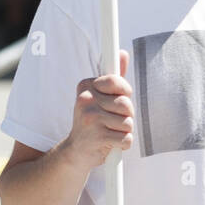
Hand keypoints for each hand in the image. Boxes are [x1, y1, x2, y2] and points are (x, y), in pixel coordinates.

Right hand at [65, 52, 133, 166]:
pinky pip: (126, 138)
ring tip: (109, 132)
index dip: (124, 92)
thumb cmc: (93, 121)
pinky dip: (123, 144)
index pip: (117, 81)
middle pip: (126, 104)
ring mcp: (90, 118)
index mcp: (85, 86)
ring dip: (124, 131)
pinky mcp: (96, 136)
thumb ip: (114, 78)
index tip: (117, 98)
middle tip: (112, 121)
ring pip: (128, 122)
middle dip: (126, 115)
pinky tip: (110, 144)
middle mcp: (85, 100)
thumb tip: (123, 53)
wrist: (76, 151)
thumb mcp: (101, 97)